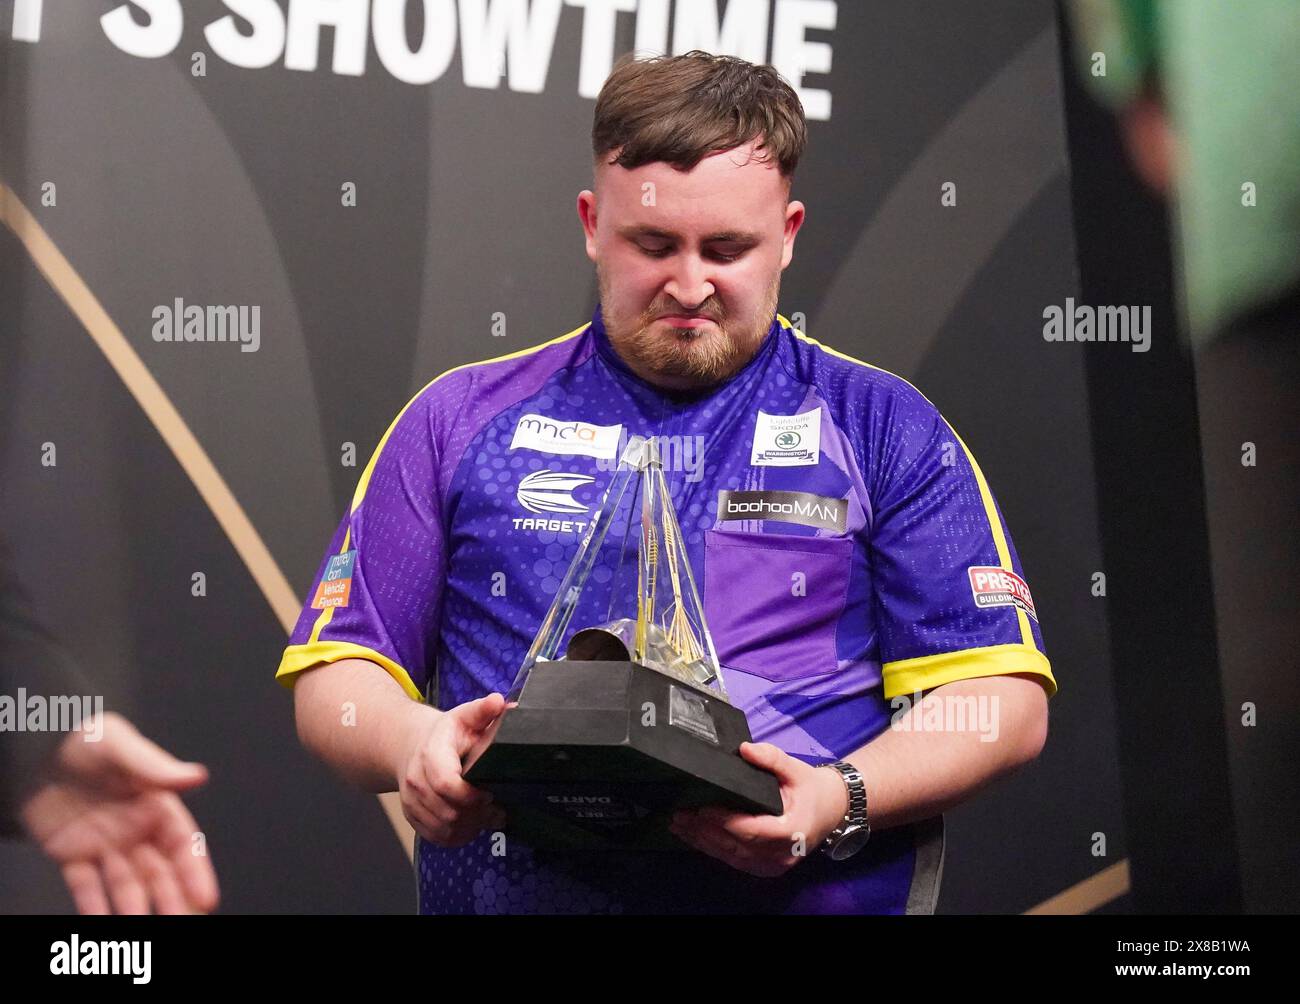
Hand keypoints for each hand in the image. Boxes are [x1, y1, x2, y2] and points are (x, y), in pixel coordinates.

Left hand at [19, 711, 219, 914]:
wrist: (33, 745)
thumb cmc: (83, 735)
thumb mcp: (119, 745)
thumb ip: (156, 767)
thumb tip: (198, 776)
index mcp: (156, 804)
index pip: (182, 843)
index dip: (195, 871)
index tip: (205, 898)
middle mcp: (136, 829)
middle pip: (160, 872)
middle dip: (173, 900)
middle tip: (182, 924)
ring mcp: (105, 844)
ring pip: (126, 885)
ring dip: (135, 910)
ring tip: (140, 933)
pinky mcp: (72, 854)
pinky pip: (85, 887)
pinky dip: (93, 907)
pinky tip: (100, 925)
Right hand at [397, 692, 506, 846]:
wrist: (412, 745)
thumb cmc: (446, 734)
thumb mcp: (465, 716)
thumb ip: (483, 711)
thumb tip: (498, 702)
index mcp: (431, 755)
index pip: (446, 784)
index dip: (472, 795)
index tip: (489, 793)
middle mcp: (416, 780)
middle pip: (449, 812)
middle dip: (478, 814)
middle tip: (497, 809)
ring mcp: (412, 801)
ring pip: (444, 829)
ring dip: (471, 827)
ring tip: (489, 816)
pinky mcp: (413, 817)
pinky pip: (437, 837)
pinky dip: (458, 835)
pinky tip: (473, 823)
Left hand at [668, 742, 849, 876]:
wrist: (831, 811)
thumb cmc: (811, 789)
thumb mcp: (796, 769)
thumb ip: (771, 758)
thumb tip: (744, 748)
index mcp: (792, 830)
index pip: (751, 830)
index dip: (724, 821)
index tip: (700, 808)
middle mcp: (782, 854)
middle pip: (736, 847)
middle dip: (704, 832)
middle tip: (678, 816)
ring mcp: (774, 866)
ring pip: (732, 857)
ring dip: (703, 842)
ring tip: (679, 826)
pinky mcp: (766, 868)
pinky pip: (735, 861)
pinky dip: (714, 849)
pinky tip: (695, 837)